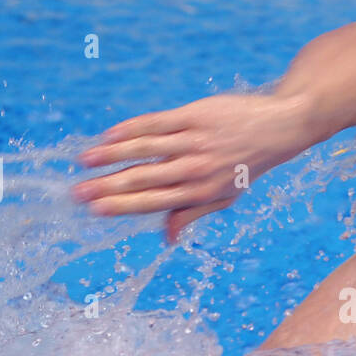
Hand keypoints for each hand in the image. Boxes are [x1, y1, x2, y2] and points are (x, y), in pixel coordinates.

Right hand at [73, 92, 312, 241]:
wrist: (277, 128)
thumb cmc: (245, 166)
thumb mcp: (224, 197)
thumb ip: (190, 214)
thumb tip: (165, 239)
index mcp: (200, 193)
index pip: (153, 202)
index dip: (122, 206)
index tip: (94, 210)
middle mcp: (196, 169)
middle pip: (144, 179)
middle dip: (108, 187)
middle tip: (77, 192)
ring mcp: (194, 141)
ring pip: (146, 149)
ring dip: (112, 155)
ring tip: (84, 161)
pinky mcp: (194, 116)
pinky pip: (157, 123)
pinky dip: (131, 129)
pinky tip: (109, 135)